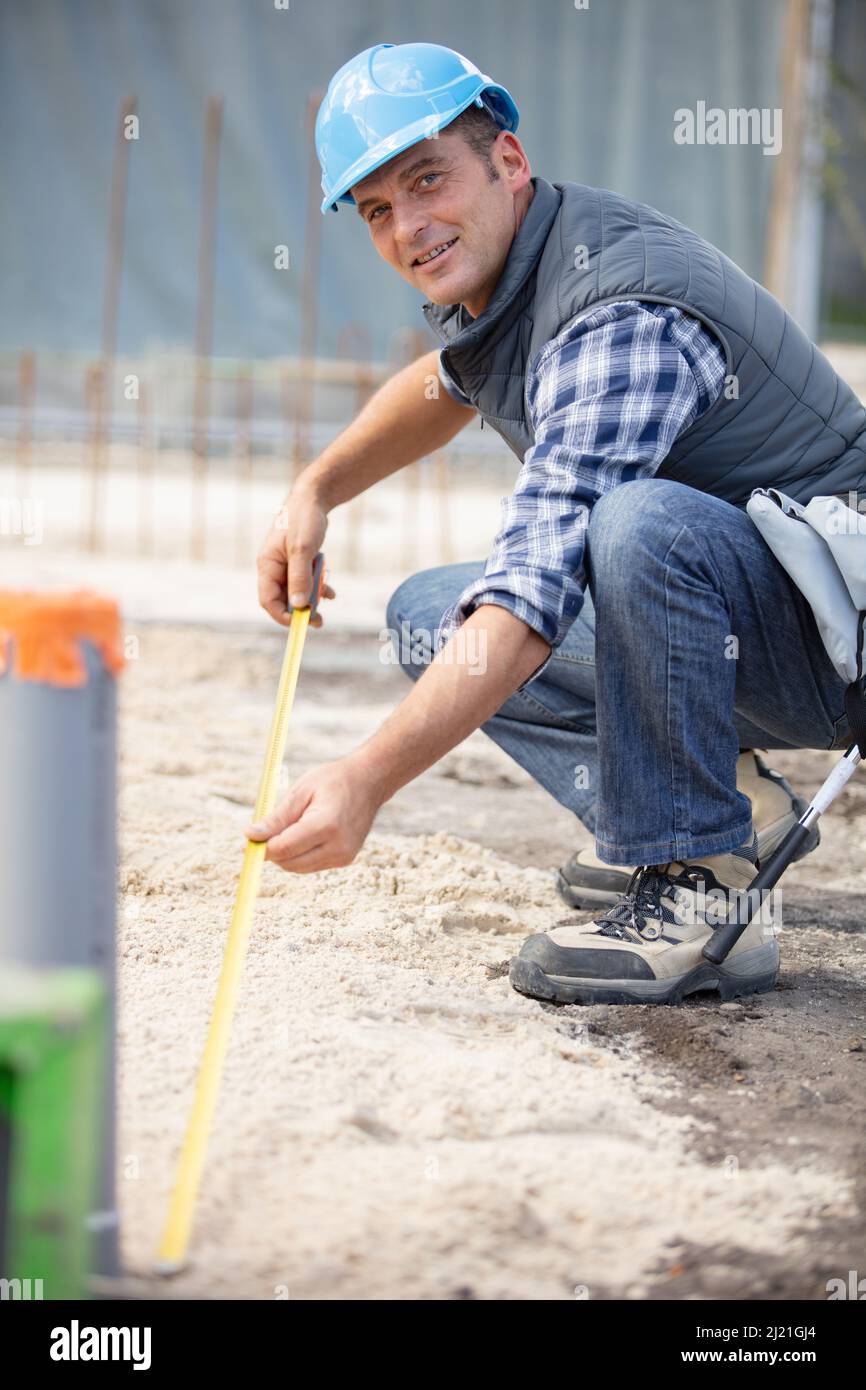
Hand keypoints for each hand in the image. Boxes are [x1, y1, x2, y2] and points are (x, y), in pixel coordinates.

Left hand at [245, 755, 383, 872]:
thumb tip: (250, 836)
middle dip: (272, 851)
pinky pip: (311, 865)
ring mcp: (344, 856)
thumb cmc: (333, 780)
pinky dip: (300, 854)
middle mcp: (338, 846)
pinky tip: (306, 833)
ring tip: (292, 825)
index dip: (262, 846)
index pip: (284, 848)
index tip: (249, 837)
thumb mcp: (301, 791)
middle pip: (289, 863)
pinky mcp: (345, 860)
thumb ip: (276, 818)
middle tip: (266, 830)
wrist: (369, 781)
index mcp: (326, 825)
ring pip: (298, 868)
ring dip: (286, 854)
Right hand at [257, 486, 335, 627]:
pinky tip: (330, 592)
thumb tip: (297, 605)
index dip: (282, 615)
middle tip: (319, 621)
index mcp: (267, 564)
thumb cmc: (304, 519)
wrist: (313, 497)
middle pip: (282, 599)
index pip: (268, 599)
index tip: (301, 624)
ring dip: (311, 598)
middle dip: (300, 611)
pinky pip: (306, 581)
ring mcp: (286, 565)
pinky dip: (317, 587)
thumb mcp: (302, 549)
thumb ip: (300, 577)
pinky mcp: (298, 561)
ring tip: (328, 598)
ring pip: (296, 591)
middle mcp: (274, 567)